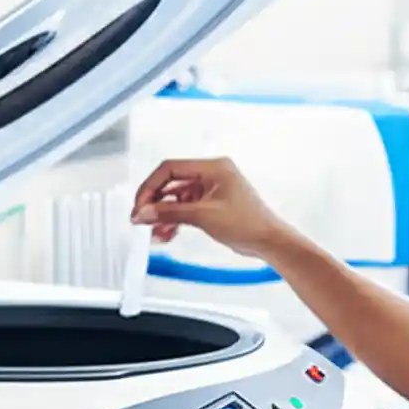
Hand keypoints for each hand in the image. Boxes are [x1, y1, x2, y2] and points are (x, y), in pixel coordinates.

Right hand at [131, 158, 287, 256]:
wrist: (268, 241)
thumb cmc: (248, 224)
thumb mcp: (204, 216)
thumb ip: (170, 213)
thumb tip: (143, 212)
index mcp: (214, 167)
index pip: (170, 169)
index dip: (151, 187)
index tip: (140, 206)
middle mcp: (212, 175)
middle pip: (171, 183)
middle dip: (155, 203)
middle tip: (141, 220)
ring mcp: (211, 190)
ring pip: (176, 198)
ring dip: (163, 215)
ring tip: (155, 232)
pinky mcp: (211, 205)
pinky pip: (185, 209)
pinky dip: (174, 220)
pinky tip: (166, 234)